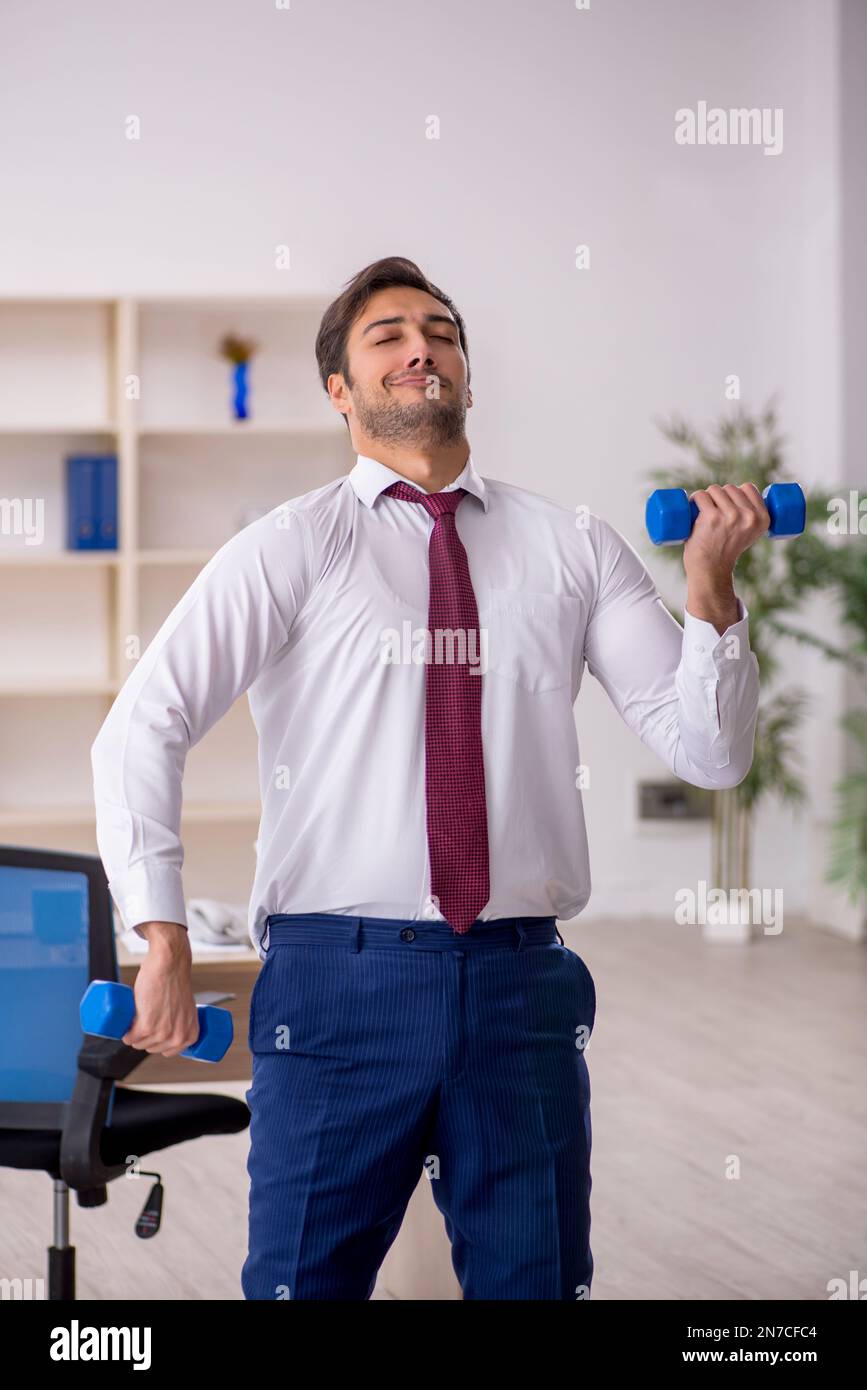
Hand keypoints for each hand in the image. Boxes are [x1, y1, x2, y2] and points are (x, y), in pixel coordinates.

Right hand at [122, 923, 199, 1057]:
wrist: (169, 963)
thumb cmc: (176, 981)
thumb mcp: (186, 1008)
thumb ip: (183, 1020)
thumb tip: (173, 1027)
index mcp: (190, 1036)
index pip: (167, 1051)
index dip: (157, 1041)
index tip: (154, 1029)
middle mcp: (178, 1038)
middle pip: (151, 1048)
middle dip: (144, 1037)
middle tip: (144, 1017)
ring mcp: (162, 1033)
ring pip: (138, 1043)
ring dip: (133, 1034)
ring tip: (138, 1016)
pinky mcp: (146, 1026)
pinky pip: (129, 1038)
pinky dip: (125, 1033)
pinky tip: (128, 1023)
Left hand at [683, 483, 770, 582]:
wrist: (711, 570)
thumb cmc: (726, 550)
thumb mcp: (750, 533)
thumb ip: (751, 515)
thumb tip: (743, 490)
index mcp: (763, 518)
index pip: (748, 488)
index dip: (735, 493)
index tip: (727, 505)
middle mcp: (749, 516)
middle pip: (730, 488)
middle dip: (719, 496)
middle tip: (713, 514)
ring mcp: (731, 515)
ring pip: (714, 489)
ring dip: (706, 497)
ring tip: (704, 513)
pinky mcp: (712, 516)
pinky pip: (701, 495)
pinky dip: (694, 499)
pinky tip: (693, 508)